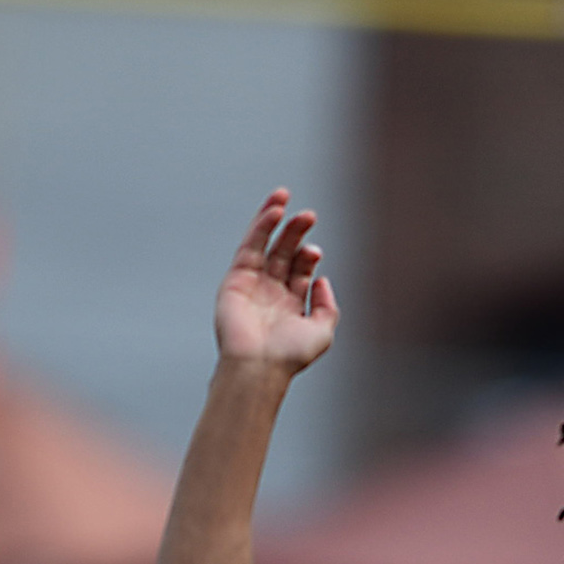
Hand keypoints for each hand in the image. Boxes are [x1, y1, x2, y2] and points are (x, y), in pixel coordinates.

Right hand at [213, 190, 338, 374]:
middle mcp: (270, 293)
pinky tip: (273, 211)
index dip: (309, 256)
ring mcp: (252, 284)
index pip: (300, 270)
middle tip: (310, 215)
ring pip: (265, 244)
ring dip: (275, 220)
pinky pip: (249, 246)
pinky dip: (260, 226)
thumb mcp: (323, 332)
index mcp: (290, 305)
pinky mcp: (236, 279)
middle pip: (284, 253)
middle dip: (296, 232)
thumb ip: (328, 307)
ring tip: (285, 197)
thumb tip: (322, 280)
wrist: (258, 366)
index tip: (315, 252)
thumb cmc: (289, 356)